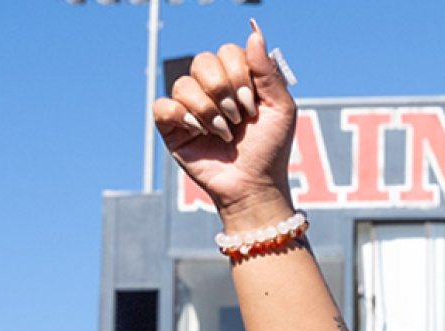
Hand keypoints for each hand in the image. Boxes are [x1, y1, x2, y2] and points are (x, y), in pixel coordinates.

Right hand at [152, 23, 295, 229]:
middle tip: (237, 118)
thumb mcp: (281, 108)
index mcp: (237, 79)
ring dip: (208, 111)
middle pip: (202, 61)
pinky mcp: (172, 125)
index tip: (252, 106)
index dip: (239, 76)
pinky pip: (162, 105)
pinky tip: (198, 132)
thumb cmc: (270, 149)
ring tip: (223, 133)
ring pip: (184, 84)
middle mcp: (211, 88)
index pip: (227, 52)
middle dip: (223, 92)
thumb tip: (254, 31)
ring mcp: (190, 106)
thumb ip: (268, 70)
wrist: (253, 185)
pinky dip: (181, 117)